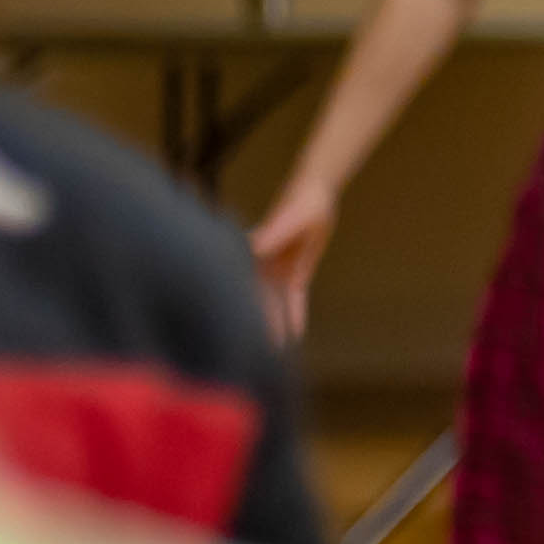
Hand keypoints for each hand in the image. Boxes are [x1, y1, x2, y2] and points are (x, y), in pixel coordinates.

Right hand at [246, 189, 337, 343]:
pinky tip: (296, 334)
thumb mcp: (290, 219)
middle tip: (251, 350)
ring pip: (273, 302)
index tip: (227, 324)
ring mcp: (276, 268)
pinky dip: (295, 314)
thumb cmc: (301, 202)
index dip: (233, 301)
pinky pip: (293, 297)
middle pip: (255, 297)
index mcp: (253, 250)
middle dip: (254, 321)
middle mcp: (260, 262)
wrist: (316, 193)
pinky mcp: (294, 272)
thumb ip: (273, 233)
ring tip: (273, 350)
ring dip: (273, 323)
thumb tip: (254, 249)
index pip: (240, 281)